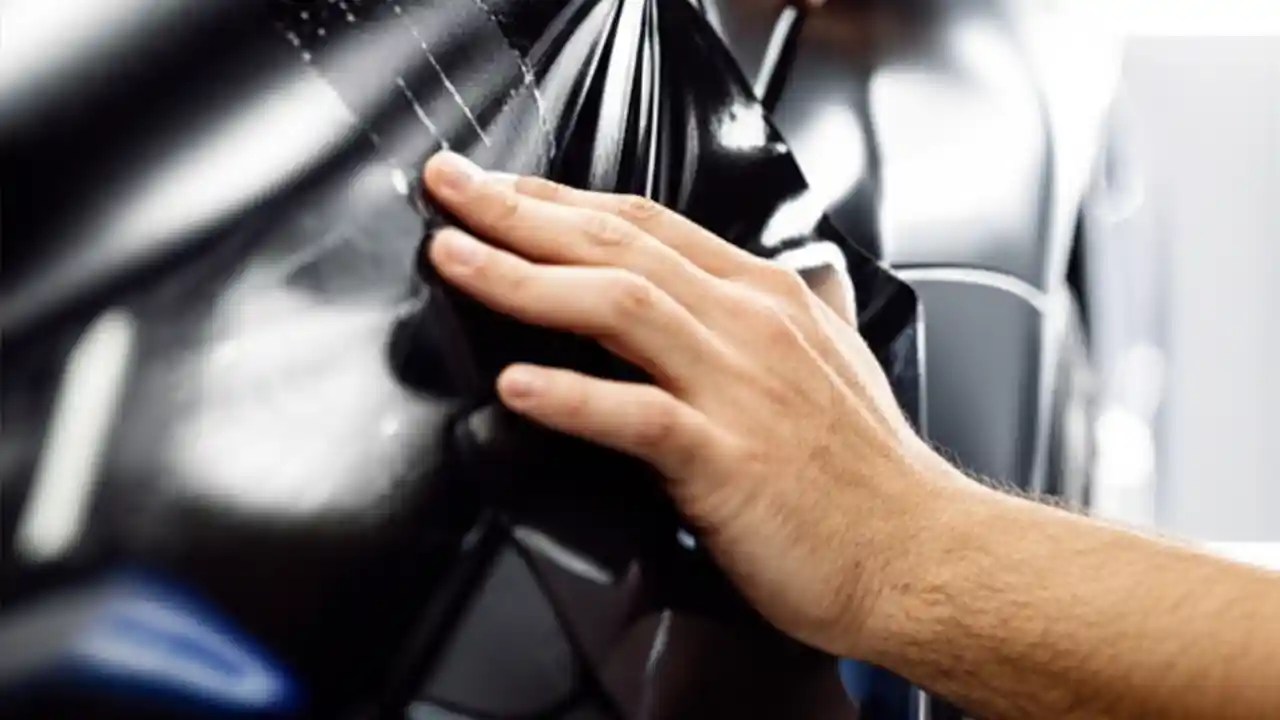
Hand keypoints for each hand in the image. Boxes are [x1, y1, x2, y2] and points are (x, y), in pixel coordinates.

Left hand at [421, 151, 965, 656]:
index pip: (647, 223)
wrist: (918, 552)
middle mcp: (749, 325)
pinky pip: (638, 414)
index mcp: (767, 297)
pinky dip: (572, 397)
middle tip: (451, 189)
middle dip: (520, 212)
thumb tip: (812, 277)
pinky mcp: (727, 457)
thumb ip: (812, 310)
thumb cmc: (869, 470)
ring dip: (525, 280)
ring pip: (618, 308)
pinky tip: (516, 385)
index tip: (500, 188)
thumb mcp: (840, 361)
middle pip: (617, 246)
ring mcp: (739, 387)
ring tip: (456, 261)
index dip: (563, 199)